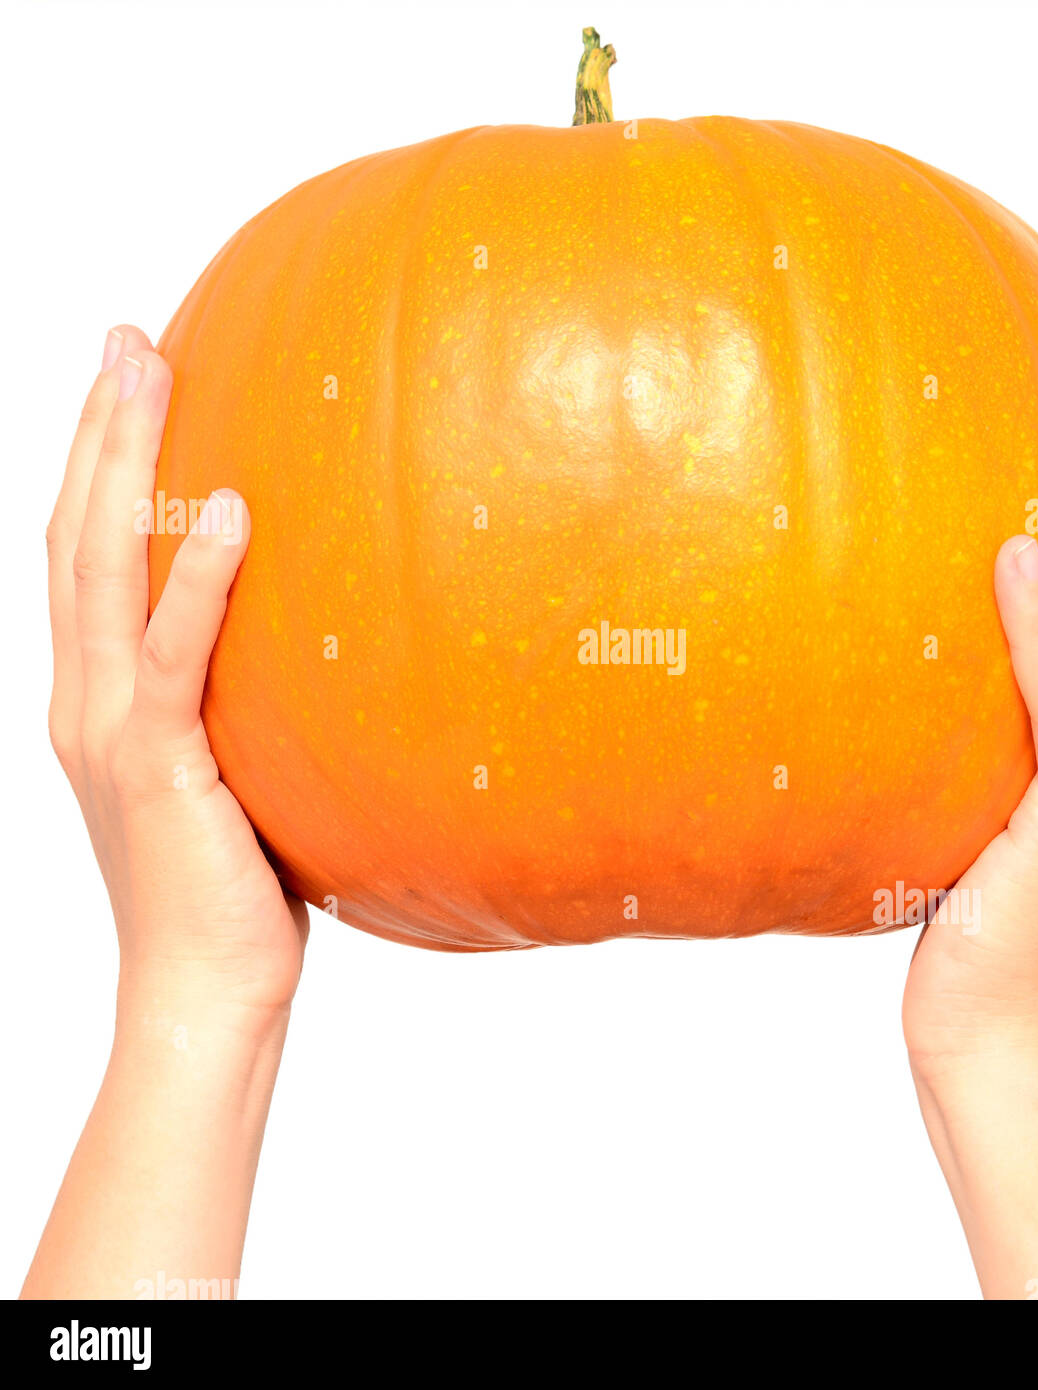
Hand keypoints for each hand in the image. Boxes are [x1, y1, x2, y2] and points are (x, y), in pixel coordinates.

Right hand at [46, 325, 306, 1023]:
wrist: (203, 994)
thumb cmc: (232, 891)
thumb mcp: (235, 775)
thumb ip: (244, 707)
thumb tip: (318, 653)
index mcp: (95, 701)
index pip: (83, 561)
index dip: (94, 469)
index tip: (125, 388)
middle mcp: (83, 701)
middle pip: (75, 535)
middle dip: (95, 431)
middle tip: (125, 337)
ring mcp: (110, 730)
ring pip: (100, 570)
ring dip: (121, 464)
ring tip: (149, 369)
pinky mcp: (159, 764)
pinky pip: (174, 656)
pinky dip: (199, 581)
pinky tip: (232, 511)